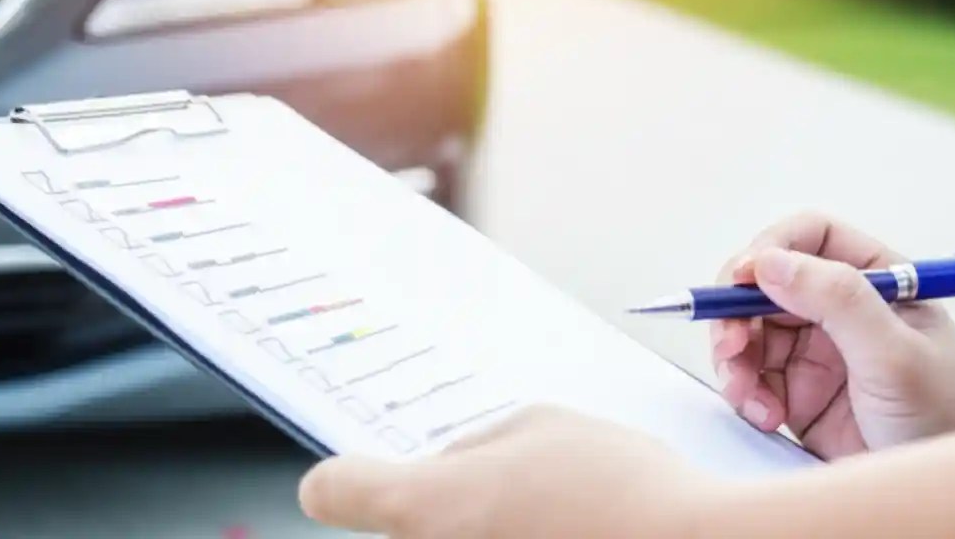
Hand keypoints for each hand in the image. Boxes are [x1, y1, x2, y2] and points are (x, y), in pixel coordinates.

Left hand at [299, 405, 724, 537]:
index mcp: (424, 505)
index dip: (347, 478)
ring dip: (492, 532)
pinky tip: (572, 535)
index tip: (360, 477)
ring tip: (560, 523)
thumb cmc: (622, 492)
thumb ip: (482, 442)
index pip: (332, 491)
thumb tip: (461, 466)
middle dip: (448, 508)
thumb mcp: (542, 426)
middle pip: (408, 526)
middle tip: (513, 499)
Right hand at [712, 212, 954, 458]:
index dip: (768, 250)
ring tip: (747, 395)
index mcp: (873, 279)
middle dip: (735, 314)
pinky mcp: (798, 392)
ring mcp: (816, 350)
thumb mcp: (895, 354)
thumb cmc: (950, 415)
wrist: (954, 489)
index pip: (809, 238)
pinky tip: (767, 416)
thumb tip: (769, 261)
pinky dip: (746, 395)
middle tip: (729, 348)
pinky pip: (751, 378)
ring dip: (735, 361)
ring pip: (749, 333)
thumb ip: (837, 300)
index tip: (741, 281)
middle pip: (763, 285)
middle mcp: (839, 308)